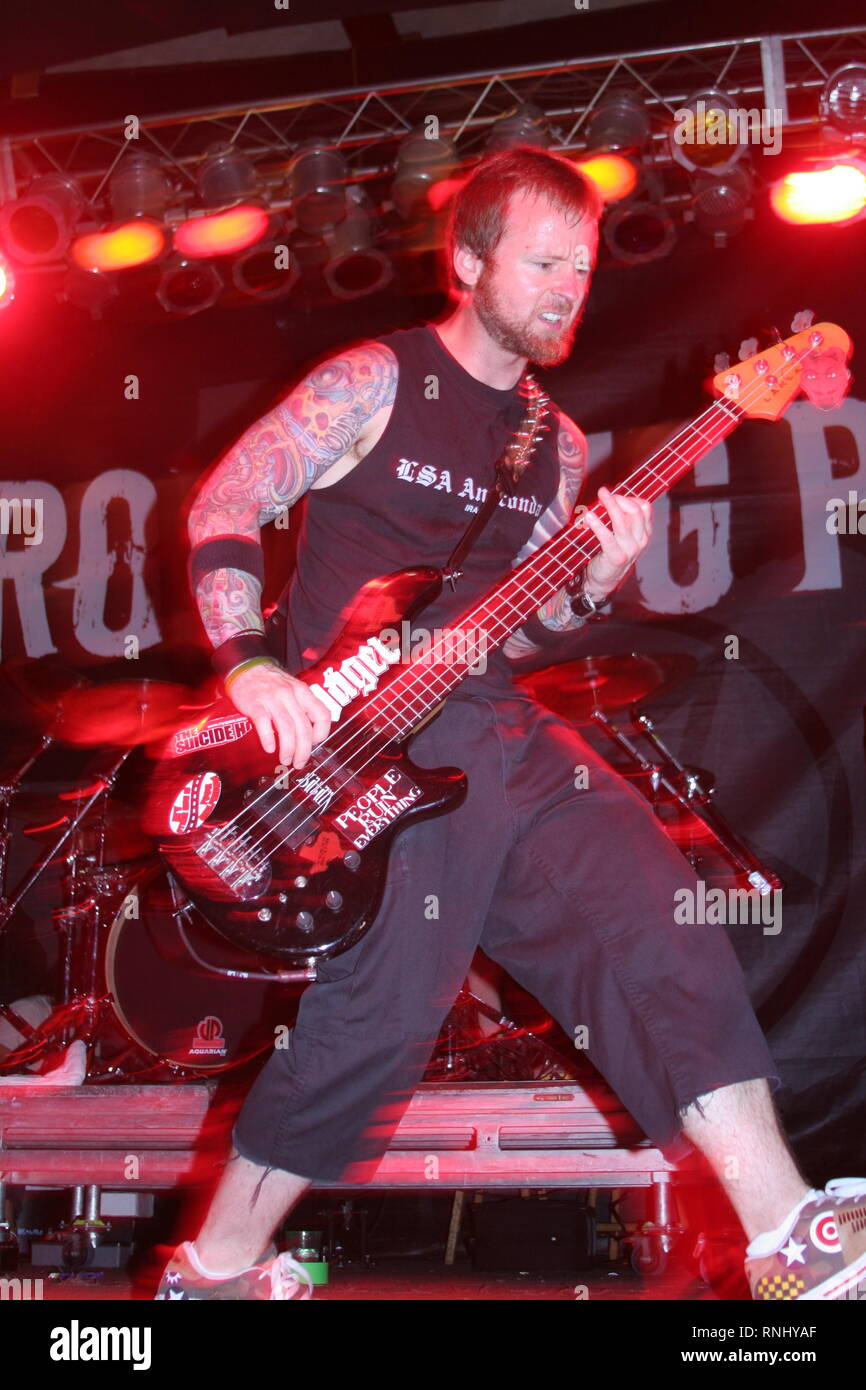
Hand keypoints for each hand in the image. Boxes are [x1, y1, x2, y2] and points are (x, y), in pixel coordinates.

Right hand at [225, 663, 332, 769]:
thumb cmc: (270, 682)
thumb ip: (303, 707)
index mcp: (303, 692)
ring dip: (288, 748)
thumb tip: (310, 734)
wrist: (246, 667)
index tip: (314, 744)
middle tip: (299, 762)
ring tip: (286, 759)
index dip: (321, 733)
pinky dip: (268, 739)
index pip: (322, 715)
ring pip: (287, 728)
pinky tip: (269, 748)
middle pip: (303, 727)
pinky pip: (264, 724)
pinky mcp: (254, 704)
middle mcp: (290, 695)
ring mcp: (272, 699)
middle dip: (304, 750)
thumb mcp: (293, 688)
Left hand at [581, 487, 652, 601]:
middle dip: (619, 498)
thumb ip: (623, 520)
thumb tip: (611, 497)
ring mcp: (630, 549)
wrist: (603, 581)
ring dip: (610, 505)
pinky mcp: (616, 557)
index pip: (645, 507)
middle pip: (636, 511)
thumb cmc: (611, 554)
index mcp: (644, 533)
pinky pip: (607, 537)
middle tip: (603, 493)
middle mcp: (641, 540)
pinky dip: (597, 524)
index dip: (629, 497)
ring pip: (622, 521)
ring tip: (600, 495)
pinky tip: (589, 516)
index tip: (615, 495)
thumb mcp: (623, 537)